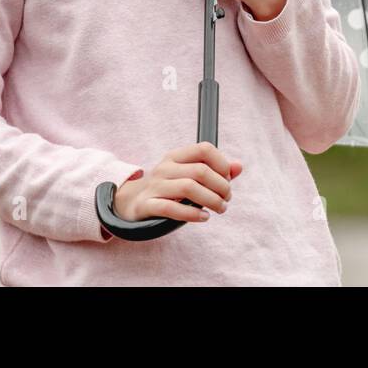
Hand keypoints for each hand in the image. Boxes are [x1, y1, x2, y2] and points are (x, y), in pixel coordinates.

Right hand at [113, 142, 243, 223]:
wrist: (129, 202)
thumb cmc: (166, 189)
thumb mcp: (187, 175)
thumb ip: (214, 171)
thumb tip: (239, 166)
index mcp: (175, 156)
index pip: (204, 149)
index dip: (222, 163)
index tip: (228, 179)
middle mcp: (165, 168)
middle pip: (200, 171)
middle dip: (221, 186)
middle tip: (227, 199)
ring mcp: (155, 186)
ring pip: (189, 188)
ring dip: (211, 201)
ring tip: (220, 209)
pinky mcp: (147, 205)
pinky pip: (172, 208)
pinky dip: (192, 213)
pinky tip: (203, 217)